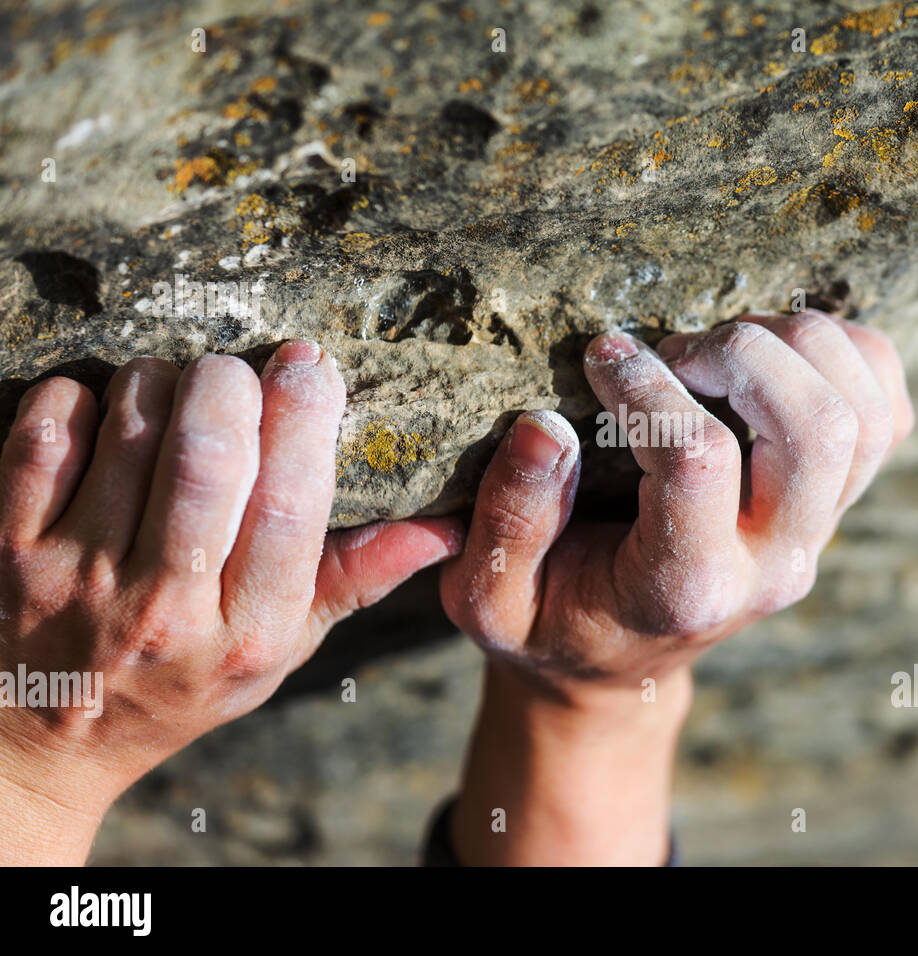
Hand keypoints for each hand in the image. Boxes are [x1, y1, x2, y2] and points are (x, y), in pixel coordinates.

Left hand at [0, 341, 461, 863]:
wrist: (41, 742)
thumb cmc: (179, 683)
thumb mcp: (279, 649)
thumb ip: (353, 580)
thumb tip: (443, 528)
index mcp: (247, 631)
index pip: (291, 507)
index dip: (305, 420)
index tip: (312, 364)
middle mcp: (165, 609)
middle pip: (210, 461)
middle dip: (231, 385)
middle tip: (237, 368)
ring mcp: (79, 580)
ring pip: (132, 435)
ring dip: (161, 382)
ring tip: (175, 385)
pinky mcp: (12, 553)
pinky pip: (48, 439)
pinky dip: (81, 400)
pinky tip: (104, 410)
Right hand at [440, 310, 911, 863]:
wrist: (623, 666)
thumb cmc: (553, 623)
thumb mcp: (493, 600)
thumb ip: (509, 523)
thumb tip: (545, 428)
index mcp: (685, 587)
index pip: (699, 458)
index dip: (647, 386)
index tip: (598, 357)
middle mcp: (773, 561)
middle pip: (817, 428)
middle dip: (743, 352)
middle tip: (673, 349)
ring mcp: (818, 531)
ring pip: (864, 411)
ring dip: (798, 346)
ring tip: (720, 347)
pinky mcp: (839, 500)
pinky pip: (889, 408)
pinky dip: (848, 357)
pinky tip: (776, 355)